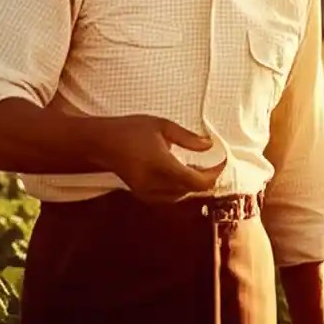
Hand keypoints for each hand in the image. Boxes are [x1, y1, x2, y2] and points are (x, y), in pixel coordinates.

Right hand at [89, 115, 226, 203]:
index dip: (213, 175)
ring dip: (192, 184)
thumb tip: (209, 146)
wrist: (101, 143)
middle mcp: (154, 183)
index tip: (222, 162)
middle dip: (205, 178)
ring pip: (180, 195)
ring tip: (199, 168)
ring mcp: (146, 192)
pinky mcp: (141, 195)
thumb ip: (187, 138)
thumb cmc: (131, 129)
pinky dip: (179, 189)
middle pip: (191, 190)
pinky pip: (168, 197)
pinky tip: (181, 176)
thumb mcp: (161, 126)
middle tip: (213, 163)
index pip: (196, 182)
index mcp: (161, 165)